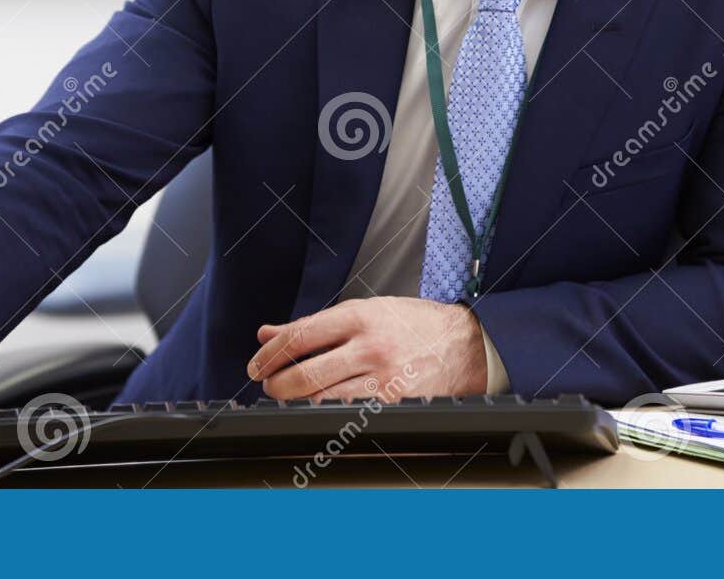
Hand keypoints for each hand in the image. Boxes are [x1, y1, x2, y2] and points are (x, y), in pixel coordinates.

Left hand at [249, 297, 485, 401]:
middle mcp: (370, 347)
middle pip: (305, 374)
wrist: (466, 345)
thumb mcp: (367, 309)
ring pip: (322, 401)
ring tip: (292, 397)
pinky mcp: (393, 405)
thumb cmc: (416, 324)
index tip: (257, 364)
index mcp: (360, 317)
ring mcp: (382, 380)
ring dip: (298, 402)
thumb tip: (268, 332)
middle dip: (277, 384)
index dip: (270, 354)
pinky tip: (322, 408)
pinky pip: (348, 415)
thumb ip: (316, 323)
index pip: (301, 336)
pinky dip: (328, 413)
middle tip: (270, 385)